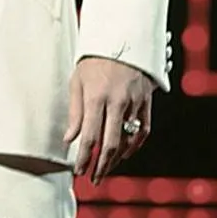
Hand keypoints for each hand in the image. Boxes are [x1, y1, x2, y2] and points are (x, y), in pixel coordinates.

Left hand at [64, 56, 154, 183]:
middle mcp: (117, 101)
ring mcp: (135, 102)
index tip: (79, 171)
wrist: (123, 38)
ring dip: (117, 159)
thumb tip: (69, 139)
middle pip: (110, 143)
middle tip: (94, 179)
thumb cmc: (95, 61)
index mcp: (96, 96)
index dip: (84, 158)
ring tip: (106, 170)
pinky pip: (143, 130)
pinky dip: (135, 145)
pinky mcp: (147, 101)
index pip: (89, 136)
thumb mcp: (78, 82)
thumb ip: (75, 112)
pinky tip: (125, 154)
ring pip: (128, 139)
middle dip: (101, 165)